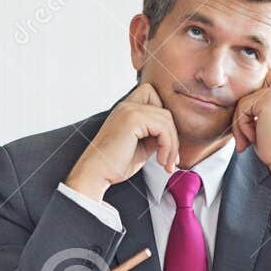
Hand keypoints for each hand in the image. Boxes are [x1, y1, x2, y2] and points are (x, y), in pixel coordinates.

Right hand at [65, 82, 178, 200]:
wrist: (96, 174)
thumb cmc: (115, 164)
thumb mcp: (142, 146)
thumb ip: (155, 135)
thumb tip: (173, 136)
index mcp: (126, 109)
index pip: (154, 96)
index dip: (163, 118)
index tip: (163, 143)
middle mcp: (127, 106)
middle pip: (165, 110)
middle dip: (172, 136)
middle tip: (170, 159)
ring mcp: (129, 110)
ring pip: (167, 119)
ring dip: (172, 145)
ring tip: (166, 163)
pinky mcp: (133, 119)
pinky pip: (163, 128)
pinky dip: (167, 146)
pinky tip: (159, 160)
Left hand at [232, 70, 270, 203]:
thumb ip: (263, 109)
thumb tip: (244, 100)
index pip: (270, 79)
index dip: (257, 89)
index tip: (251, 105)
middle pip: (253, 90)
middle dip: (244, 113)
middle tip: (245, 137)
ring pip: (245, 101)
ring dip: (241, 124)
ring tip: (249, 141)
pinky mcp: (269, 99)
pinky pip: (243, 108)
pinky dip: (242, 126)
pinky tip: (253, 139)